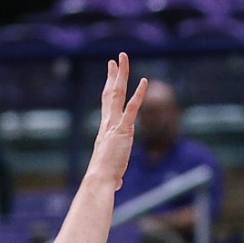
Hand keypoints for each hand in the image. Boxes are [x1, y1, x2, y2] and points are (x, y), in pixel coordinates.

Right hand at [85, 54, 148, 189]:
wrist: (99, 180)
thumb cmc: (104, 179)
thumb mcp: (112, 173)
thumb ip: (116, 174)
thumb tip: (117, 184)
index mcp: (105, 130)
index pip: (107, 105)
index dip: (109, 88)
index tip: (110, 76)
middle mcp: (107, 123)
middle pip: (109, 93)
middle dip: (113, 75)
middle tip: (115, 60)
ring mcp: (114, 125)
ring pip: (117, 94)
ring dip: (121, 75)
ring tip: (123, 58)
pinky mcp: (124, 130)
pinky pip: (132, 108)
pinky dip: (138, 94)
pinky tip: (144, 81)